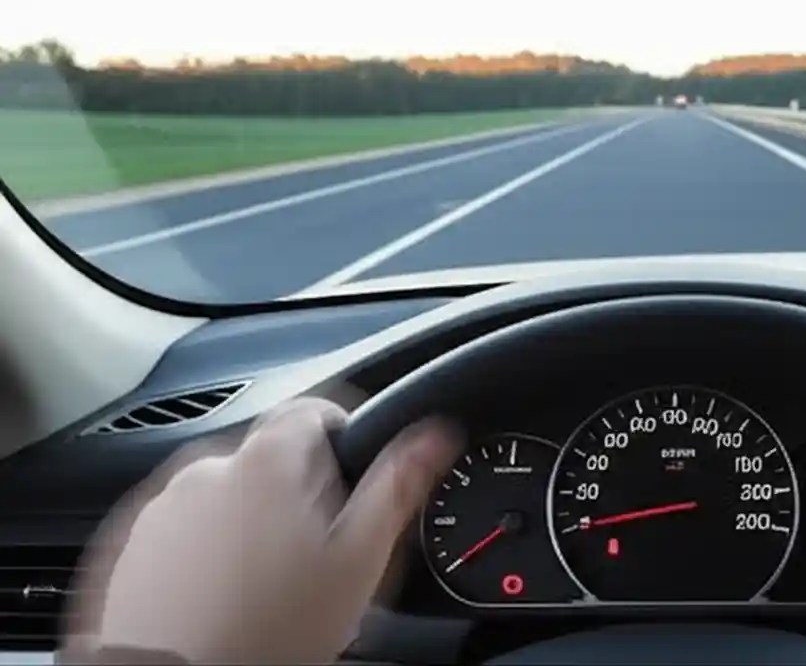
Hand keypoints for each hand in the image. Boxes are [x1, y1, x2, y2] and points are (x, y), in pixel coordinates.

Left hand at [61, 398, 461, 663]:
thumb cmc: (271, 634)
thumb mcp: (358, 561)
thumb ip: (398, 485)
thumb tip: (437, 434)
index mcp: (269, 460)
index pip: (316, 409)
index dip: (346, 440)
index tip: (354, 483)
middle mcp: (206, 467)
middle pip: (272, 459)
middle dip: (298, 494)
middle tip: (316, 555)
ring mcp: (160, 505)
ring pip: (226, 494)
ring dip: (249, 521)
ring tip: (266, 585)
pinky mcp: (129, 543)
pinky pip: (182, 528)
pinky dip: (204, 550)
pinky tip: (224, 595)